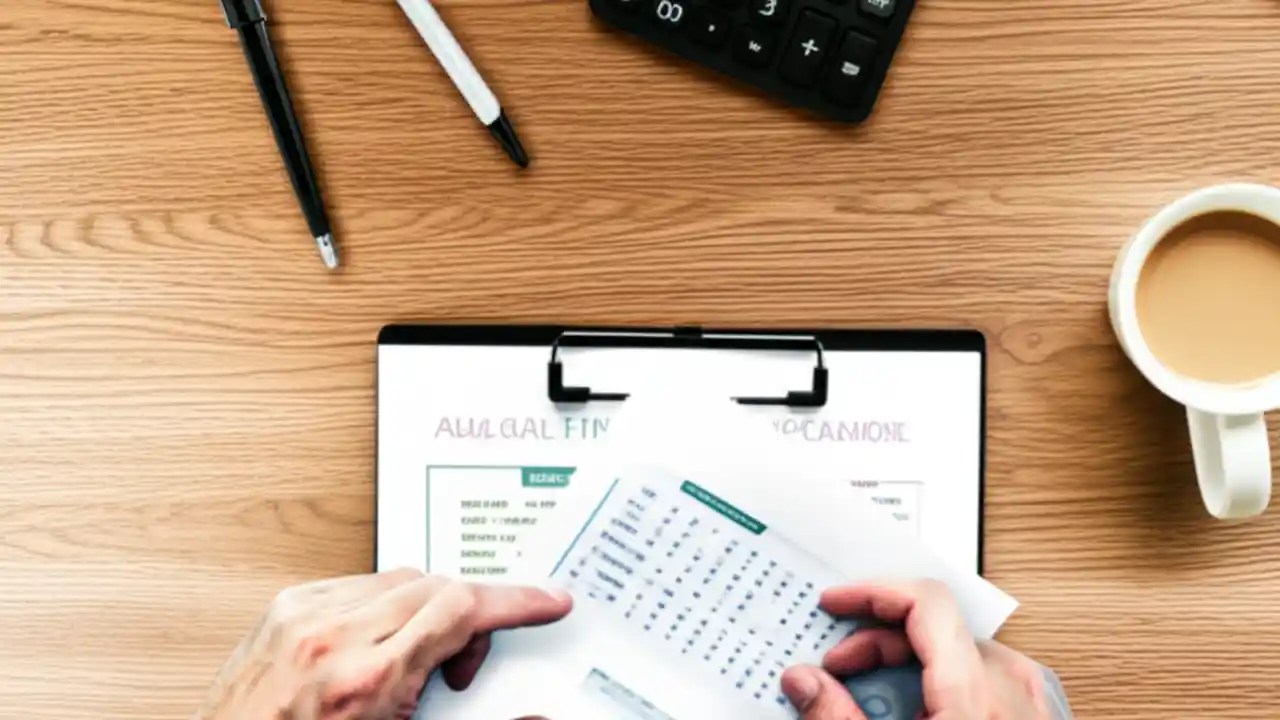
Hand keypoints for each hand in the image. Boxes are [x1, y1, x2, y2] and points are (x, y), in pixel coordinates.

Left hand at [194, 569, 571, 719]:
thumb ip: (470, 719)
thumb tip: (532, 711)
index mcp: (369, 679)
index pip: (461, 610)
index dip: (515, 601)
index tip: (547, 602)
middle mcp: (335, 637)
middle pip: (439, 587)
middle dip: (470, 616)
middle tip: (463, 665)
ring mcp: (306, 616)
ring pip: (403, 578)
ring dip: (427, 608)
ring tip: (417, 660)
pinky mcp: (286, 607)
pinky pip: (359, 582)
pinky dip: (384, 604)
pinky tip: (381, 641)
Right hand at [782, 580, 1057, 719]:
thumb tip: (804, 683)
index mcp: (976, 692)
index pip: (925, 602)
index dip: (872, 592)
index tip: (835, 604)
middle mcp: (1012, 688)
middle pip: (936, 628)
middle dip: (876, 641)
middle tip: (836, 671)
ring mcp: (1032, 705)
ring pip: (958, 653)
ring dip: (906, 665)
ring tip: (871, 704)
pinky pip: (984, 679)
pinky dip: (941, 684)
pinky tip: (912, 716)